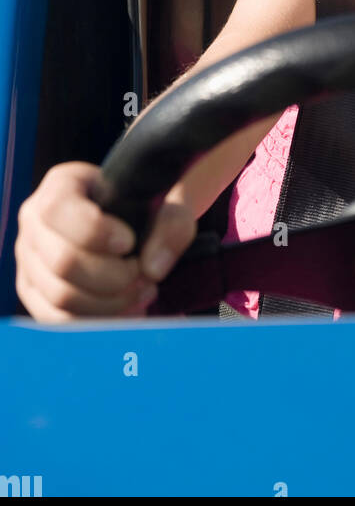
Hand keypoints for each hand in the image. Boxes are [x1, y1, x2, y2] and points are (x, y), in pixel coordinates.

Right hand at [15, 161, 195, 321]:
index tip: (129, 241)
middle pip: (63, 262)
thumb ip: (173, 224)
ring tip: (142, 290)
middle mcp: (35, 221)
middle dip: (113, 276)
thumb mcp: (170, 201)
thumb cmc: (148, 205)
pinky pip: (57, 319)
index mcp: (61, 185)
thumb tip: (152, 268)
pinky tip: (127, 309)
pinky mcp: (34, 292)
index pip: (58, 210)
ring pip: (60, 296)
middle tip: (143, 273)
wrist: (134, 222)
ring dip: (110, 302)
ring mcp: (29, 259)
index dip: (95, 232)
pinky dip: (96, 320)